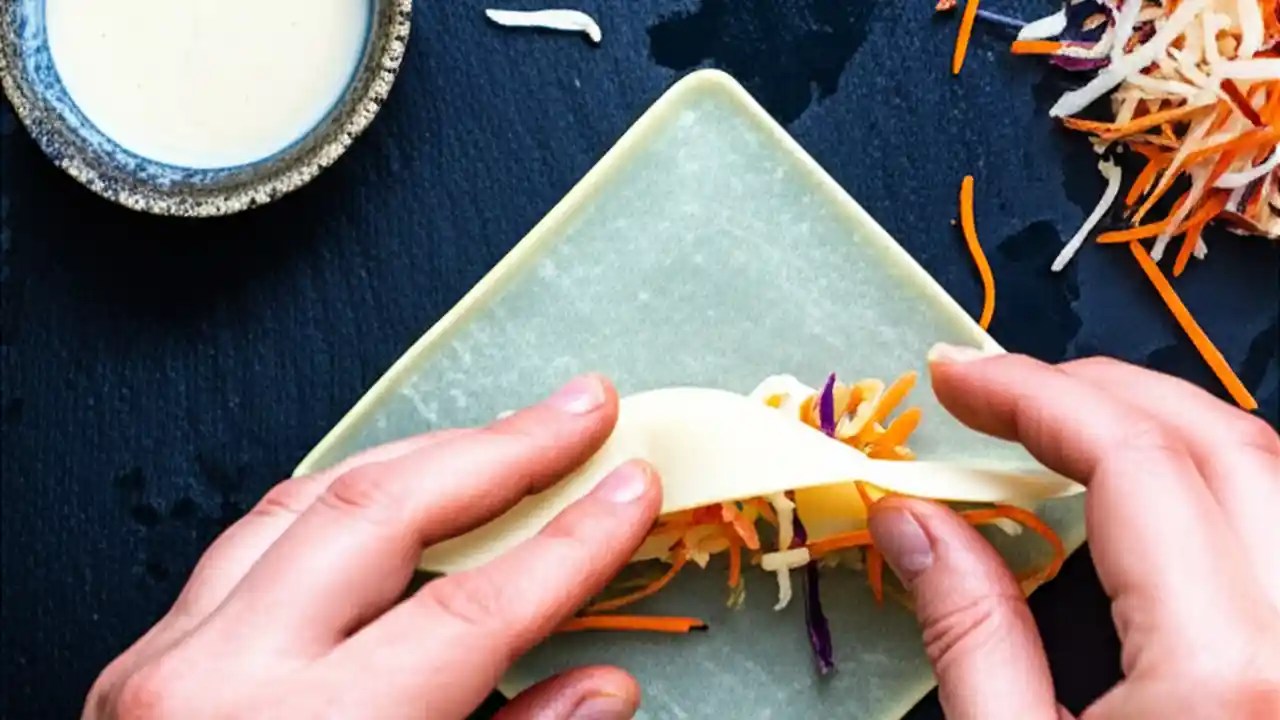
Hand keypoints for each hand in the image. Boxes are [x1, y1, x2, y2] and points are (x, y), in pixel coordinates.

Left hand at [85, 375, 659, 719]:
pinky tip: (396, 492)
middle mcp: (222, 684)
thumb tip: (601, 689)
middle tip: (582, 412)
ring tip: (507, 439)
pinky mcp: (146, 662)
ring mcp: (169, 664)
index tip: (628, 490)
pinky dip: (342, 500)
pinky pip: (256, 540)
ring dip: (425, 458)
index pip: (476, 609)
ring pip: (311, 501)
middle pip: (387, 513)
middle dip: (504, 449)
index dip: (571, 543)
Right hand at [867, 347, 1279, 718]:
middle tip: (1003, 391)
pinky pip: (1276, 528)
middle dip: (1099, 389)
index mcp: (1222, 668)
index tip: (959, 379)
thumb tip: (914, 521)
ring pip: (1266, 475)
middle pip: (1221, 442)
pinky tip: (1141, 498)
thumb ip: (971, 636)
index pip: (1135, 459)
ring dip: (1161, 426)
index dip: (1034, 394)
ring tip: (1061, 429)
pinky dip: (1207, 482)